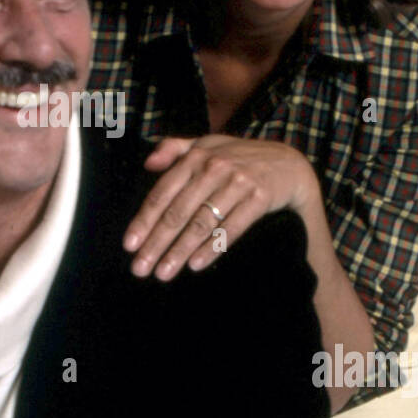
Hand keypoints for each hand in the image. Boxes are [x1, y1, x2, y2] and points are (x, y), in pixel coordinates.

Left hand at [123, 134, 315, 280]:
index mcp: (196, 156)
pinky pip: (232, 227)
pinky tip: (196, 265)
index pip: (163, 192)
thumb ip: (174, 148)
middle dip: (157, 243)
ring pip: (202, 222)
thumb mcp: (207, 145)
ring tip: (164, 273)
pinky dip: (213, 247)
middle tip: (140, 268)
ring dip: (180, 251)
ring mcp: (238, 182)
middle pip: (178, 212)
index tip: (129, 245)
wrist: (288, 164)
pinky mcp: (260, 197)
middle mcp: (214, 167)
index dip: (144, 220)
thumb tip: (148, 163)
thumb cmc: (239, 158)